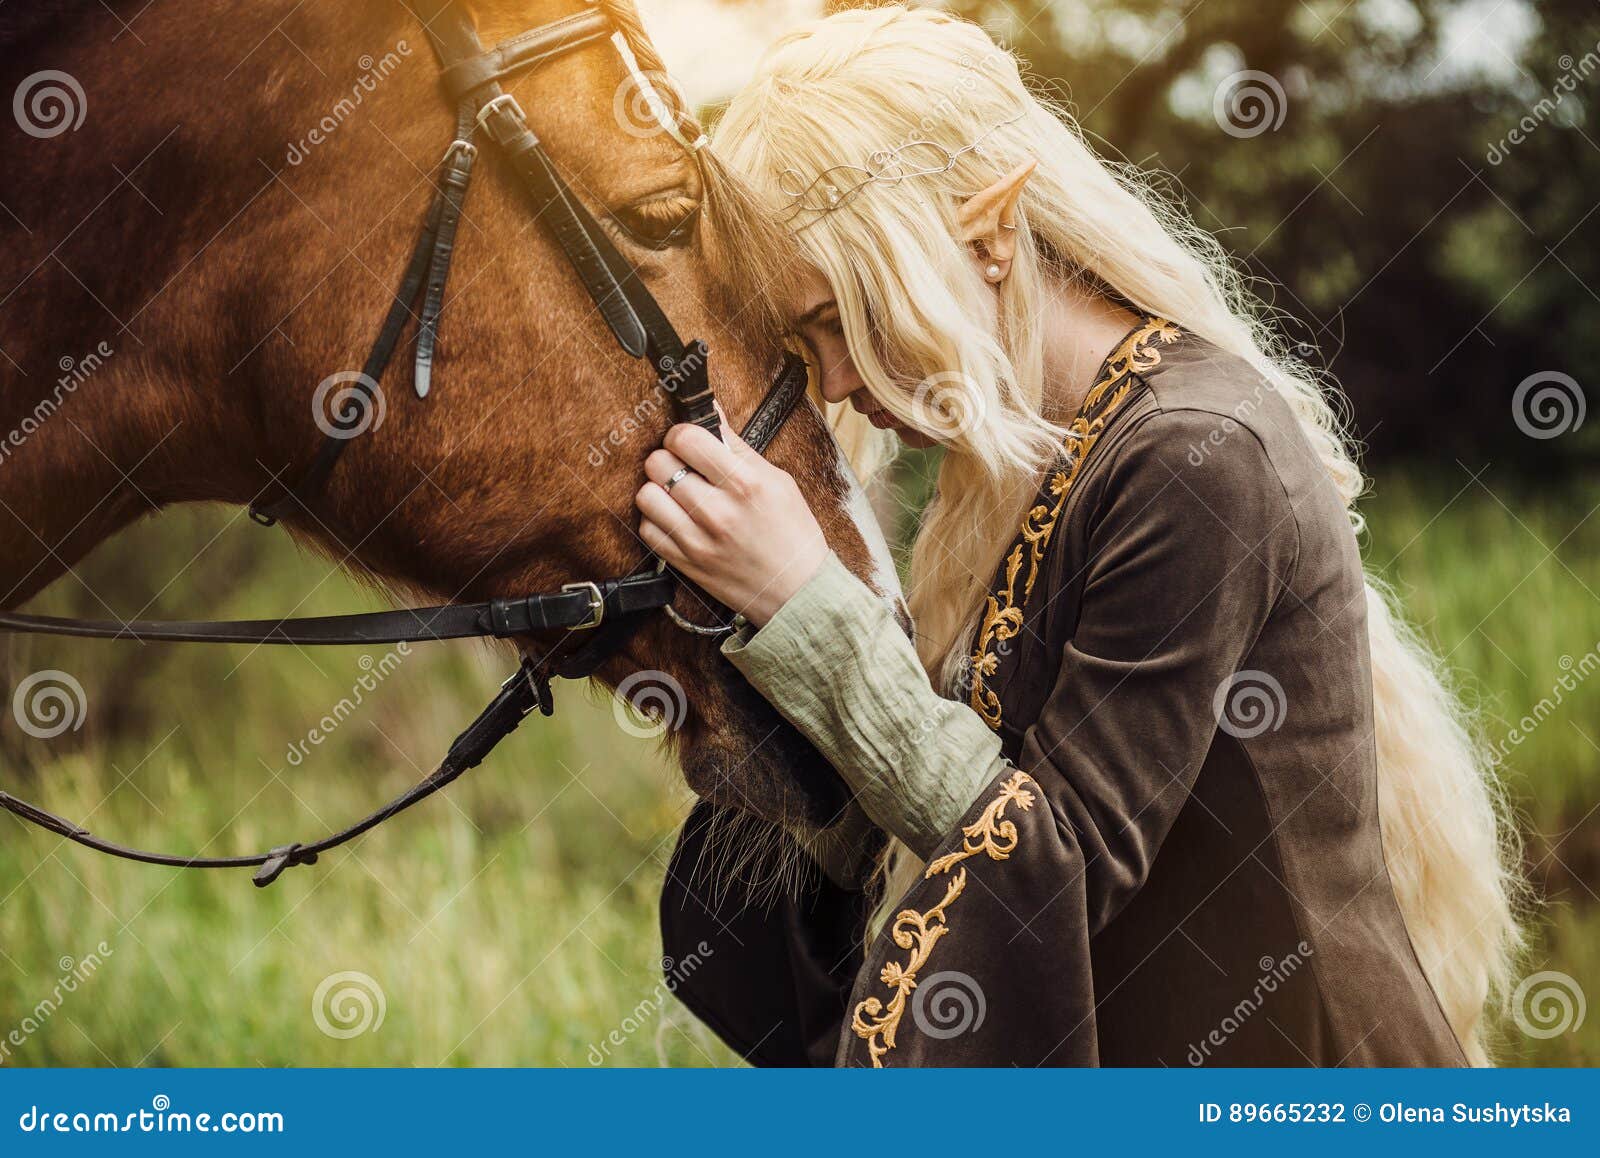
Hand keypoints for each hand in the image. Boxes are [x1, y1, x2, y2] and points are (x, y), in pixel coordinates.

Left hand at [635, 419, 829, 626]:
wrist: (798, 591)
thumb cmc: (793, 534)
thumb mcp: (778, 482)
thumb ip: (739, 448)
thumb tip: (711, 413)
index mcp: (744, 484)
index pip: (686, 439)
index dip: (682, 433)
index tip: (688, 441)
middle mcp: (717, 511)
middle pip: (659, 463)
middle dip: (668, 458)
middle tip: (683, 466)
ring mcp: (697, 540)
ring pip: (646, 495)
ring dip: (658, 489)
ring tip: (677, 493)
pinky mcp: (685, 563)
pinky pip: (648, 529)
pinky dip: (657, 520)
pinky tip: (676, 519)